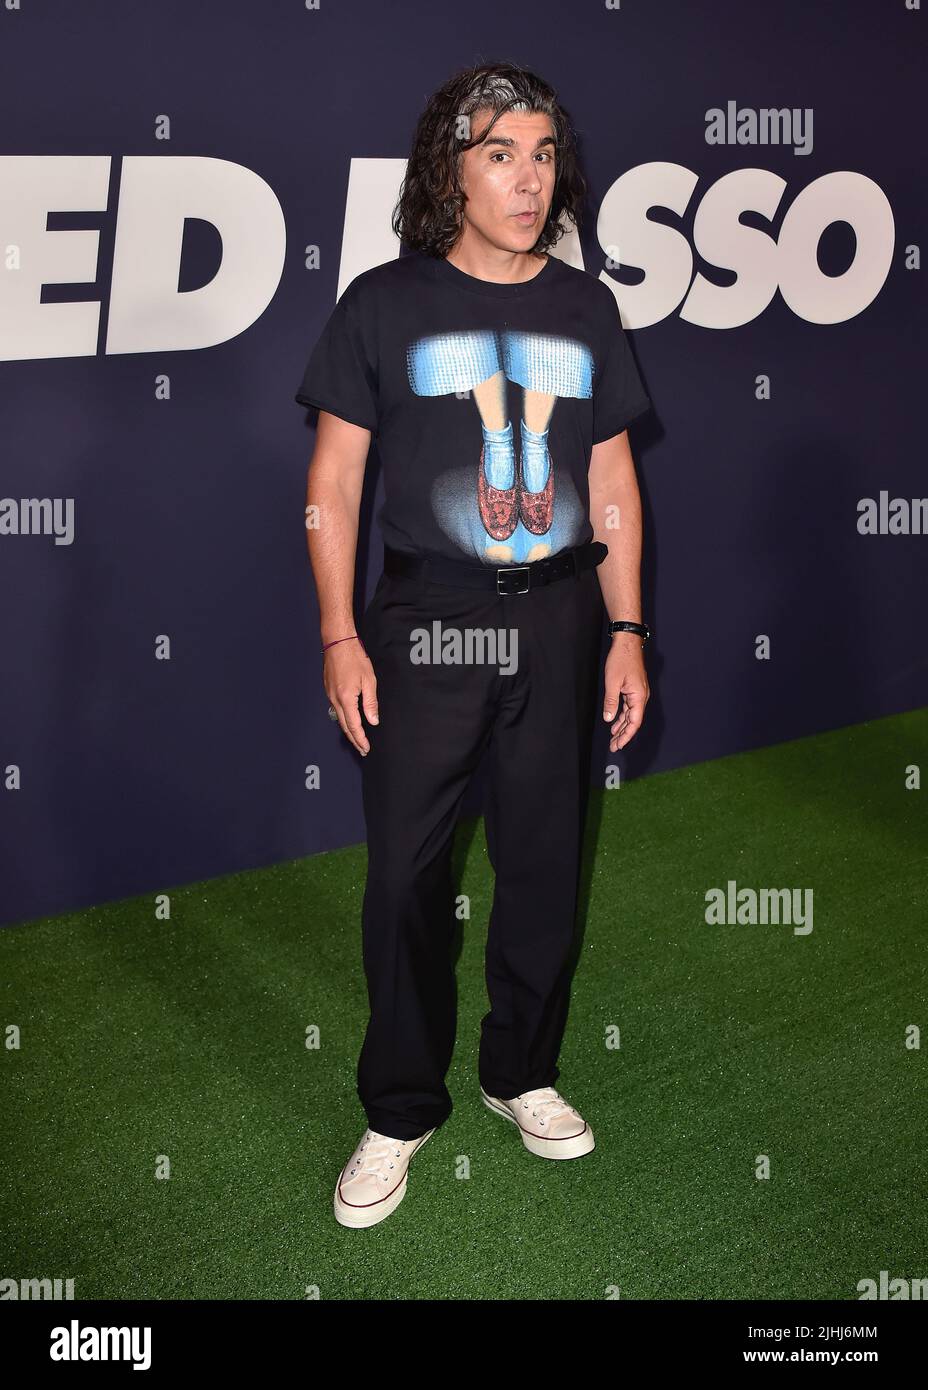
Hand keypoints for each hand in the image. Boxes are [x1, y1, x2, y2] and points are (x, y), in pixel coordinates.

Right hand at [323, 638, 378, 755]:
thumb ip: (370, 703)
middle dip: (354, 739)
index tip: (365, 748)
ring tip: (357, 738)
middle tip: (362, 749)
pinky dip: (343, 718)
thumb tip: (373, 720)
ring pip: (339, 718)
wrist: (337, 642)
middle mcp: (335, 699)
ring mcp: (330, 694)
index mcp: (346, 699)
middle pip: (344, 726)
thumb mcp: (369, 680)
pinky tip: (349, 720)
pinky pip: (336, 709)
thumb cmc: (354, 658)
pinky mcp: (328, 689)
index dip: (360, 739)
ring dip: (348, 730)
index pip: (354, 725)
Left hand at [603, 634, 648, 750]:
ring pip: (630, 715)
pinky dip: (622, 716)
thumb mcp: (612, 682)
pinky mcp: (633, 689)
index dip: (626, 735)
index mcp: (639, 696)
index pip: (634, 722)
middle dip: (623, 734)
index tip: (618, 745)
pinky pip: (628, 707)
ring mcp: (638, 693)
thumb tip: (609, 719)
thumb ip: (611, 702)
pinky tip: (615, 722)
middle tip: (614, 746)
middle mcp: (641, 697)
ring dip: (622, 726)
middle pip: (633, 721)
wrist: (627, 642)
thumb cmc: (621, 659)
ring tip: (613, 738)